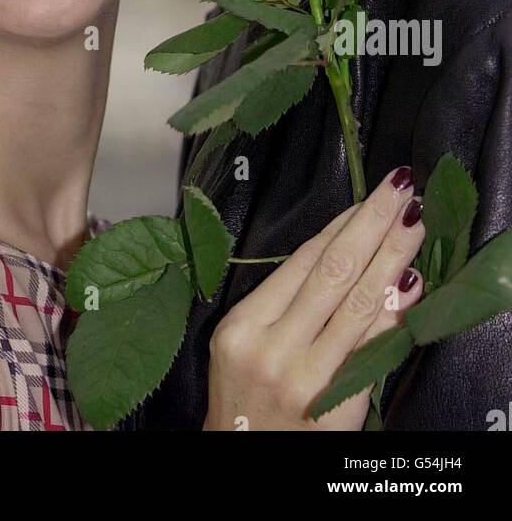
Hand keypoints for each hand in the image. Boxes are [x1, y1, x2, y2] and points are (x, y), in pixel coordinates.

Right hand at [203, 167, 424, 429]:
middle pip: (333, 272)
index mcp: (243, 327)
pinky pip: (370, 350)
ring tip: (414, 225)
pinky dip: (394, 313)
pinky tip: (412, 285)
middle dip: (372, 225)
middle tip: (400, 190)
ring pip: (358, 305)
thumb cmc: (245, 402)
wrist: (242, 466)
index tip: (369, 197)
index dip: (341, 225)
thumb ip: (283, 303)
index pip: (302, 261)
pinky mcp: (335, 408)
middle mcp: (270, 349)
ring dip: (393, 258)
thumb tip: (340, 250)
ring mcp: (304, 380)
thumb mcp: (242, 345)